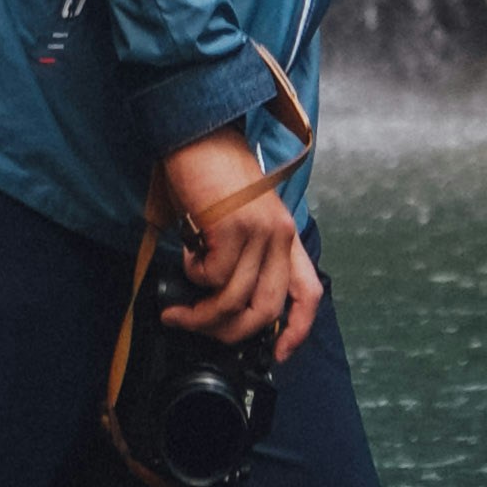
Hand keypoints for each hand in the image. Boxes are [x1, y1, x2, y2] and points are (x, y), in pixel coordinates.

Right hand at [155, 134, 324, 365]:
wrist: (199, 131)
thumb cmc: (212, 173)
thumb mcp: (240, 217)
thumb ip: (242, 255)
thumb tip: (220, 302)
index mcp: (286, 235)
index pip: (309, 292)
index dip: (297, 331)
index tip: (278, 355)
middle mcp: (280, 235)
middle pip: (265, 310)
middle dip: (228, 333)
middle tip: (197, 329)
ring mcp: (258, 232)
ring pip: (233, 300)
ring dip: (199, 315)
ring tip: (177, 309)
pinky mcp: (232, 227)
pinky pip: (211, 276)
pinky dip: (192, 275)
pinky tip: (187, 253)